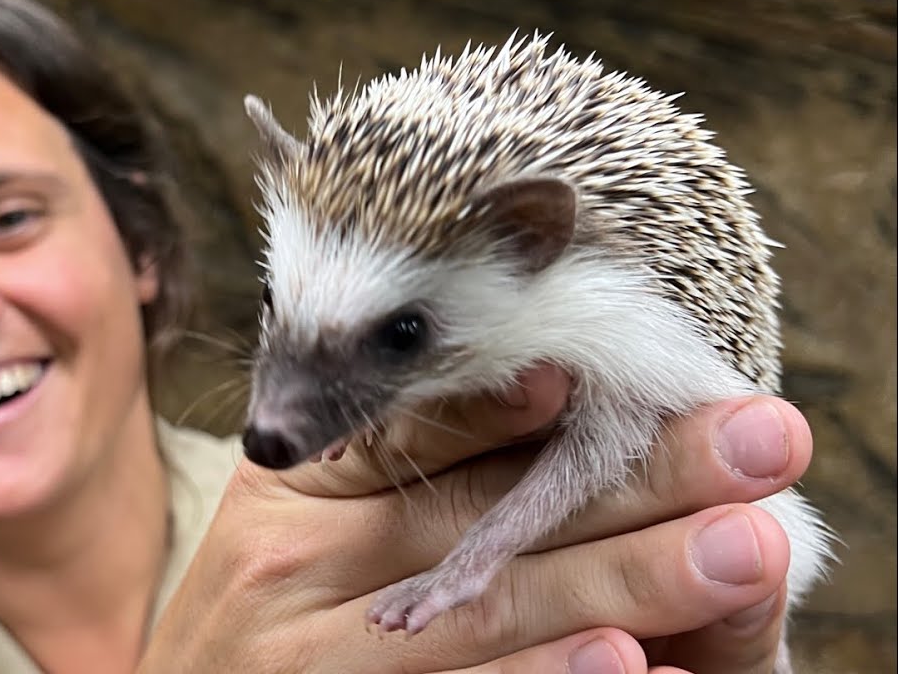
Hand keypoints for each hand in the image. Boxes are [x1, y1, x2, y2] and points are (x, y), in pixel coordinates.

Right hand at [140, 366, 810, 672]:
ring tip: (738, 549)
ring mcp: (316, 661)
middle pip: (474, 513)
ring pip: (485, 615)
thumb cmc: (256, 611)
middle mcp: (294, 563)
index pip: (413, 428)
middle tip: (757, 439)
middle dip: (624, 478)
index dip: (517, 399)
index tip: (608, 370)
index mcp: (290, 484)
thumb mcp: (290, 515)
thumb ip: (383, 445)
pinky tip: (636, 668)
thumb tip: (541, 377)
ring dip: (621, 578)